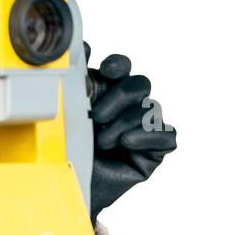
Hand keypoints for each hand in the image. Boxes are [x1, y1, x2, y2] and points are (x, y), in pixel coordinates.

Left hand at [85, 41, 176, 224]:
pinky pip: (167, 135)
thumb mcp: (67, 114)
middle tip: (95, 116)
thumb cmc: (67, 151)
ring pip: (149, 109)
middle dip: (118, 97)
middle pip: (139, 84)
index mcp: (105, 92)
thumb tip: (82, 46)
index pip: (121, 67)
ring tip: (102, 142)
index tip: (106, 71)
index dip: (117, 65)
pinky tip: (128, 142)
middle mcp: (127, 107)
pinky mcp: (155, 150)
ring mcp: (144, 128)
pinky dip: (148, 135)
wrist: (69, 189)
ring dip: (123, 123)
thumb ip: (74, 80)